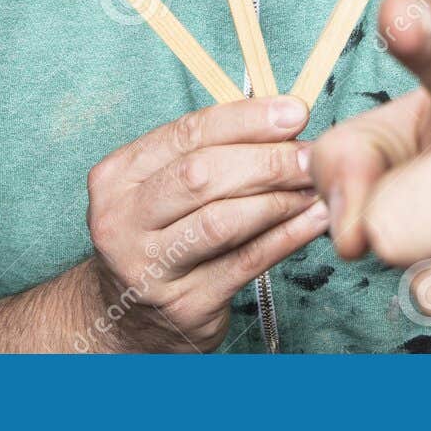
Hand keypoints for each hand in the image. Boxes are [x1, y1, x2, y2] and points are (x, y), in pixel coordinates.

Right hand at [83, 94, 328, 351]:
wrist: (125, 318)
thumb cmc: (157, 237)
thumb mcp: (160, 190)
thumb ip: (207, 155)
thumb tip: (283, 122)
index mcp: (116, 177)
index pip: (186, 134)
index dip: (246, 120)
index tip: (294, 112)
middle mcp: (122, 221)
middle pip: (202, 176)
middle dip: (266, 160)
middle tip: (311, 154)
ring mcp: (150, 267)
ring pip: (222, 221)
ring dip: (279, 198)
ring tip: (315, 185)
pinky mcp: (185, 305)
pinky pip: (246, 262)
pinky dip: (287, 236)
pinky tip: (313, 220)